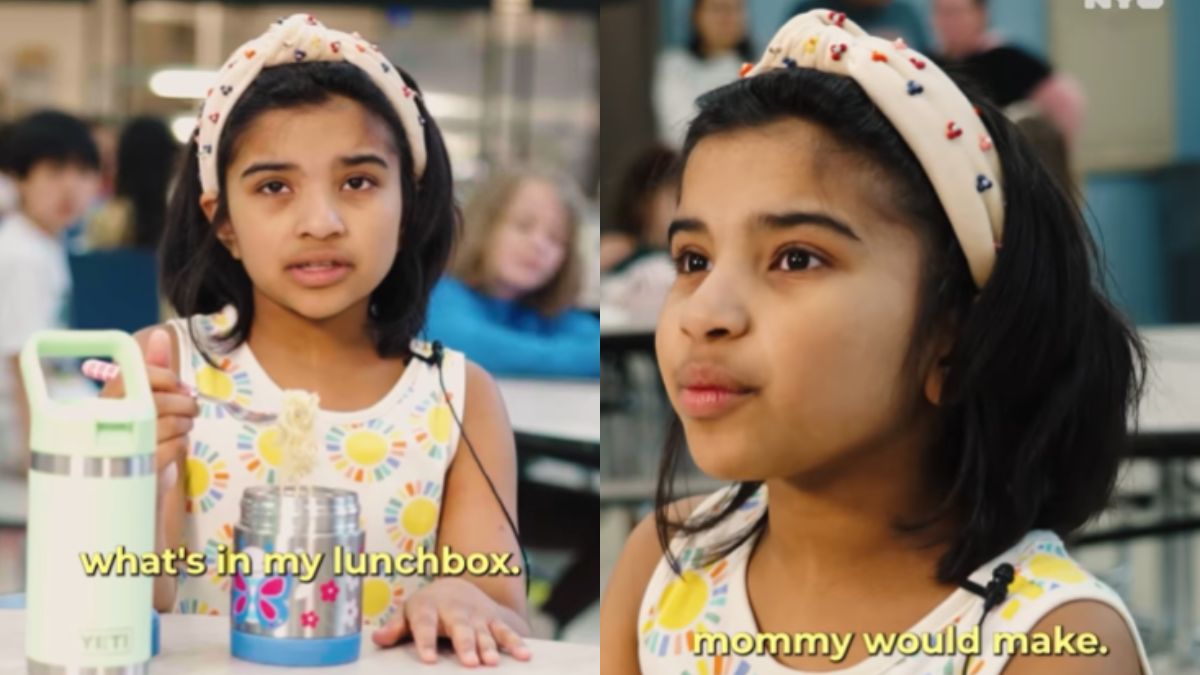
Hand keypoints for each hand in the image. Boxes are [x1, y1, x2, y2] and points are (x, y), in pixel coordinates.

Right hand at [99, 328, 196, 570]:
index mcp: (99, 410)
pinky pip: (167, 447)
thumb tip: (162, 333)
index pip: (127, 375)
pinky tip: (174, 456)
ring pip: (161, 420)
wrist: (140, 522)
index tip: (177, 384)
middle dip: (180, 400)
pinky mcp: (132, 475)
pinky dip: (179, 448)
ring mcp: (114, 452)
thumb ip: (157, 376)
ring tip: (181, 433)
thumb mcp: (155, 415)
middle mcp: (99, 429)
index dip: (157, 373)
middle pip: (148, 396)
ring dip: (183, 425)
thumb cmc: (146, 460)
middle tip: (189, 411)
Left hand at [372, 577, 532, 666]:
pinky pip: (505, 631)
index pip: (425, 625)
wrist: (456, 587)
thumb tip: (377, 638)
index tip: (429, 659)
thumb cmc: (426, 608)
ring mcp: (476, 615)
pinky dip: (515, 643)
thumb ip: (395, 627)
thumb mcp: (408, 613)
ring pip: (484, 632)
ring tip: (493, 662)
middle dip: (466, 645)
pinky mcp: (492, 619)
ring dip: (489, 647)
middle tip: (470, 663)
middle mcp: (455, 611)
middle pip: (460, 629)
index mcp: (428, 608)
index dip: (427, 641)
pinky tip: (524, 656)